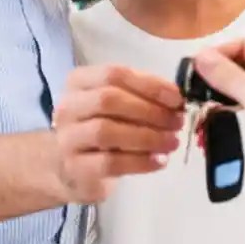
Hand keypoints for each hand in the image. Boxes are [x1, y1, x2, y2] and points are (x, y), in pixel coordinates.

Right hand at [52, 64, 185, 202]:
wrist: (70, 168)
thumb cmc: (101, 129)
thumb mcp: (117, 106)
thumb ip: (142, 96)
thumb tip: (177, 100)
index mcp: (79, 82)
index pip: (114, 74)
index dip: (150, 85)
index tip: (177, 98)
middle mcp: (68, 107)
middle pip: (108, 100)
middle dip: (150, 111)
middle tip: (176, 122)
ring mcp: (68, 139)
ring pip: (107, 131)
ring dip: (147, 136)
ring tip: (172, 142)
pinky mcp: (75, 169)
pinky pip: (109, 162)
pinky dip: (140, 161)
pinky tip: (159, 161)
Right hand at [192, 39, 244, 182]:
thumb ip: (228, 77)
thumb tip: (200, 56)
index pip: (244, 45)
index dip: (219, 52)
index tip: (194, 66)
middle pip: (243, 64)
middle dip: (219, 71)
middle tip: (191, 84)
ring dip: (224, 89)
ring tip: (199, 97)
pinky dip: (233, 104)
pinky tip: (216, 110)